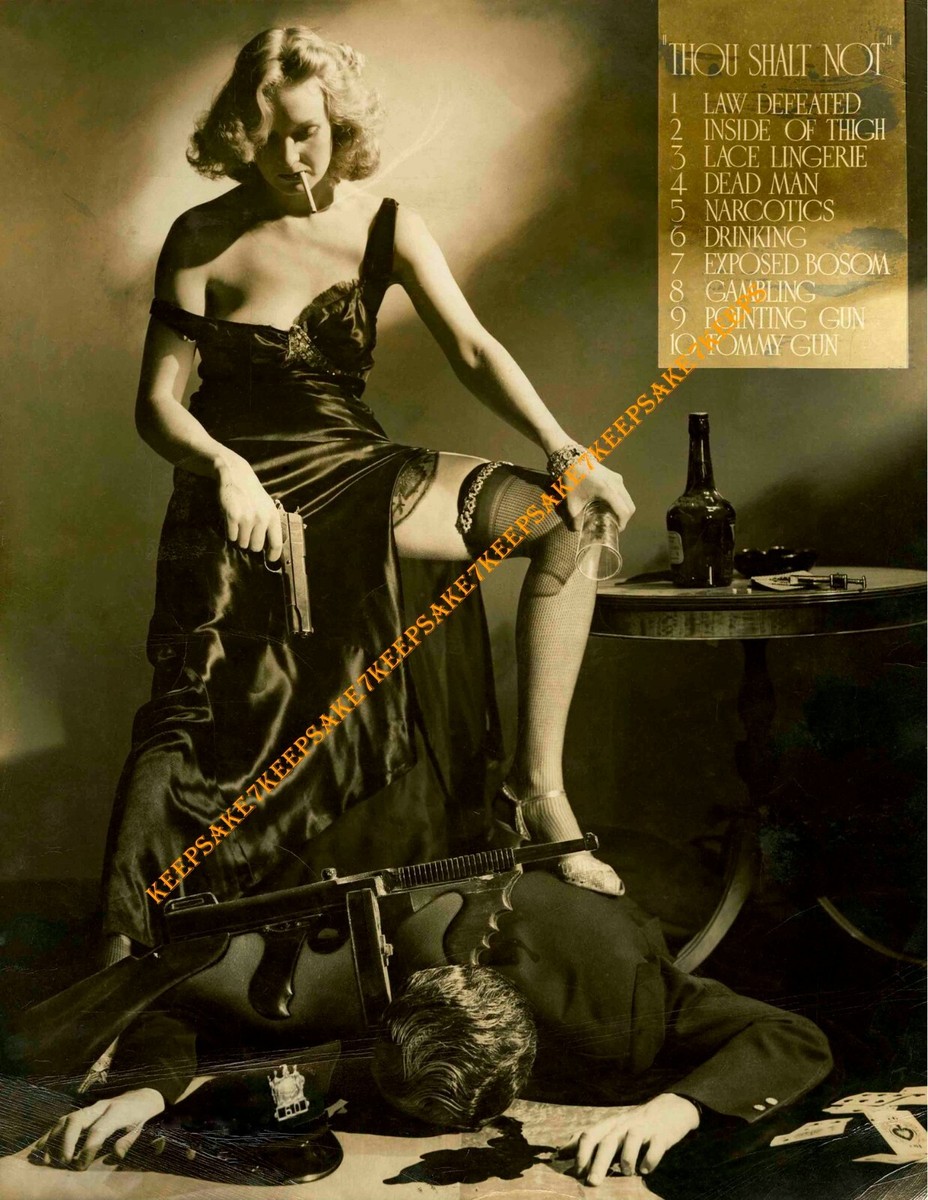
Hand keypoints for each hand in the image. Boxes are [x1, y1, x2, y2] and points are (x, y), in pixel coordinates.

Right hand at [35, 1087, 164, 1169]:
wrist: (143, 1096)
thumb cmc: (142, 1116)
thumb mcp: (141, 1128)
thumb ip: (128, 1141)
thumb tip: (115, 1156)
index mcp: (117, 1112)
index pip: (98, 1130)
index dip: (88, 1149)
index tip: (81, 1166)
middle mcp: (100, 1107)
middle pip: (76, 1120)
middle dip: (66, 1142)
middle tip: (64, 1162)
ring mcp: (90, 1108)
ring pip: (66, 1119)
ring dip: (53, 1139)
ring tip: (48, 1160)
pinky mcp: (83, 1111)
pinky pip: (62, 1121)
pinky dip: (50, 1135)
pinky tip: (41, 1149)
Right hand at [216, 457, 282, 561]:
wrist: (237, 474)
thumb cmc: (253, 494)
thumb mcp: (267, 507)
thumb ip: (270, 525)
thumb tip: (271, 549)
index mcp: (273, 517)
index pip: (276, 544)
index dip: (273, 555)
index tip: (269, 559)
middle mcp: (262, 518)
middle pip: (256, 547)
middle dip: (250, 544)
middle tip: (247, 535)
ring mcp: (247, 517)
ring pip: (242, 543)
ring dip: (239, 538)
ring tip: (239, 525)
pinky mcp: (233, 516)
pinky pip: (231, 536)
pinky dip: (230, 533)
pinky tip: (231, 522)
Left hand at [562, 455, 635, 533]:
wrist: (571, 458)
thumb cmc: (571, 479)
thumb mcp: (571, 501)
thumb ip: (574, 518)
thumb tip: (578, 530)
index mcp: (608, 490)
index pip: (624, 511)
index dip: (622, 523)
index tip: (615, 531)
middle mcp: (617, 484)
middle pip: (630, 506)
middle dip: (624, 518)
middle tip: (613, 526)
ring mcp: (618, 479)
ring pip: (628, 500)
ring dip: (623, 510)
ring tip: (610, 517)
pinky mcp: (616, 477)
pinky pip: (624, 493)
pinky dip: (621, 502)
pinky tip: (608, 506)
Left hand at [562, 1093, 699, 1184]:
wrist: (670, 1109)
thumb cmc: (634, 1124)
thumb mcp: (610, 1130)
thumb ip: (587, 1141)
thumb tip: (559, 1153)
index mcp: (610, 1125)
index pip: (591, 1135)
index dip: (582, 1152)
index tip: (575, 1171)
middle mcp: (624, 1125)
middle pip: (608, 1141)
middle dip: (599, 1162)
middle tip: (592, 1182)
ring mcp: (643, 1128)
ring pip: (631, 1140)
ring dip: (627, 1159)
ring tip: (627, 1174)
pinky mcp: (662, 1134)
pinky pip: (656, 1146)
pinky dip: (650, 1159)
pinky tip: (647, 1170)